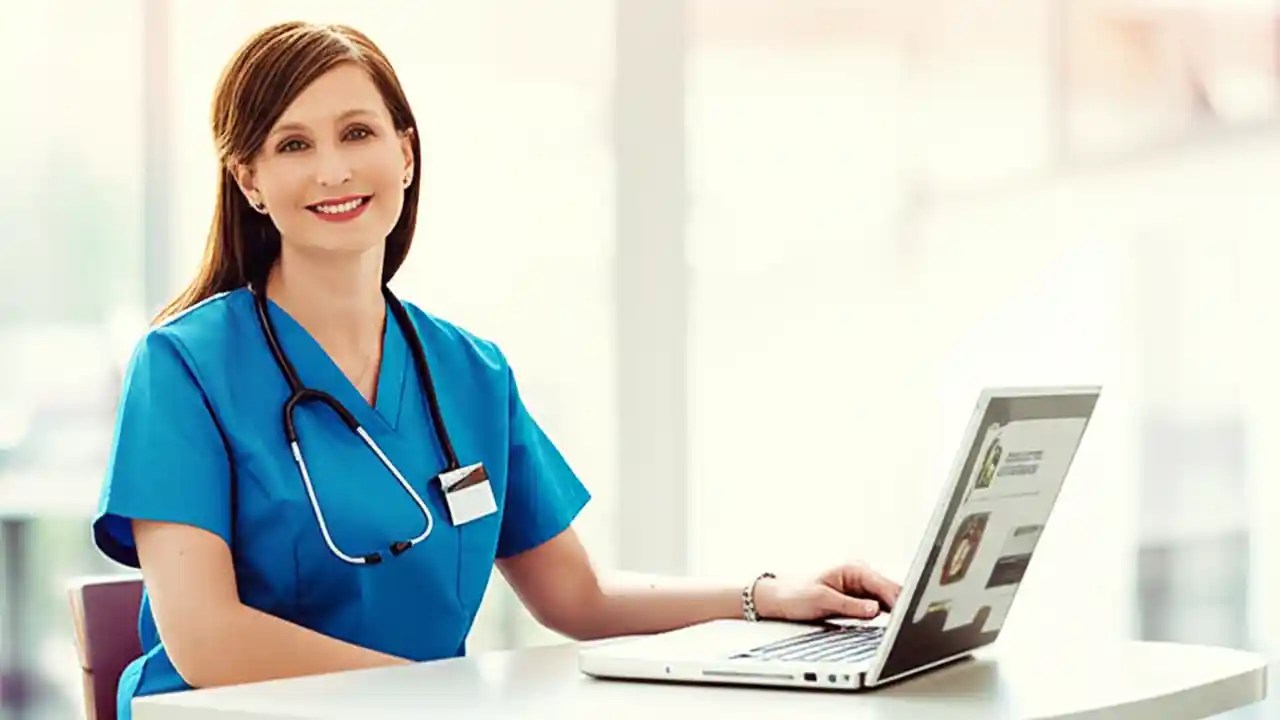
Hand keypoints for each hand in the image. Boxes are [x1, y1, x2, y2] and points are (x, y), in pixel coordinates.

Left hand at [754, 562, 901, 621]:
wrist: (780, 598)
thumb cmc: (796, 593)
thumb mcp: (822, 600)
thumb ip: (850, 605)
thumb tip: (875, 610)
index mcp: (853, 568)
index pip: (884, 584)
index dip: (898, 600)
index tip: (905, 614)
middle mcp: (861, 575)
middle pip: (890, 592)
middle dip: (899, 607)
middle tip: (906, 626)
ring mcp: (862, 587)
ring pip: (887, 601)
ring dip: (893, 613)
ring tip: (899, 627)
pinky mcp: (860, 599)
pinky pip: (879, 607)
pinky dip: (885, 616)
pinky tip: (889, 626)